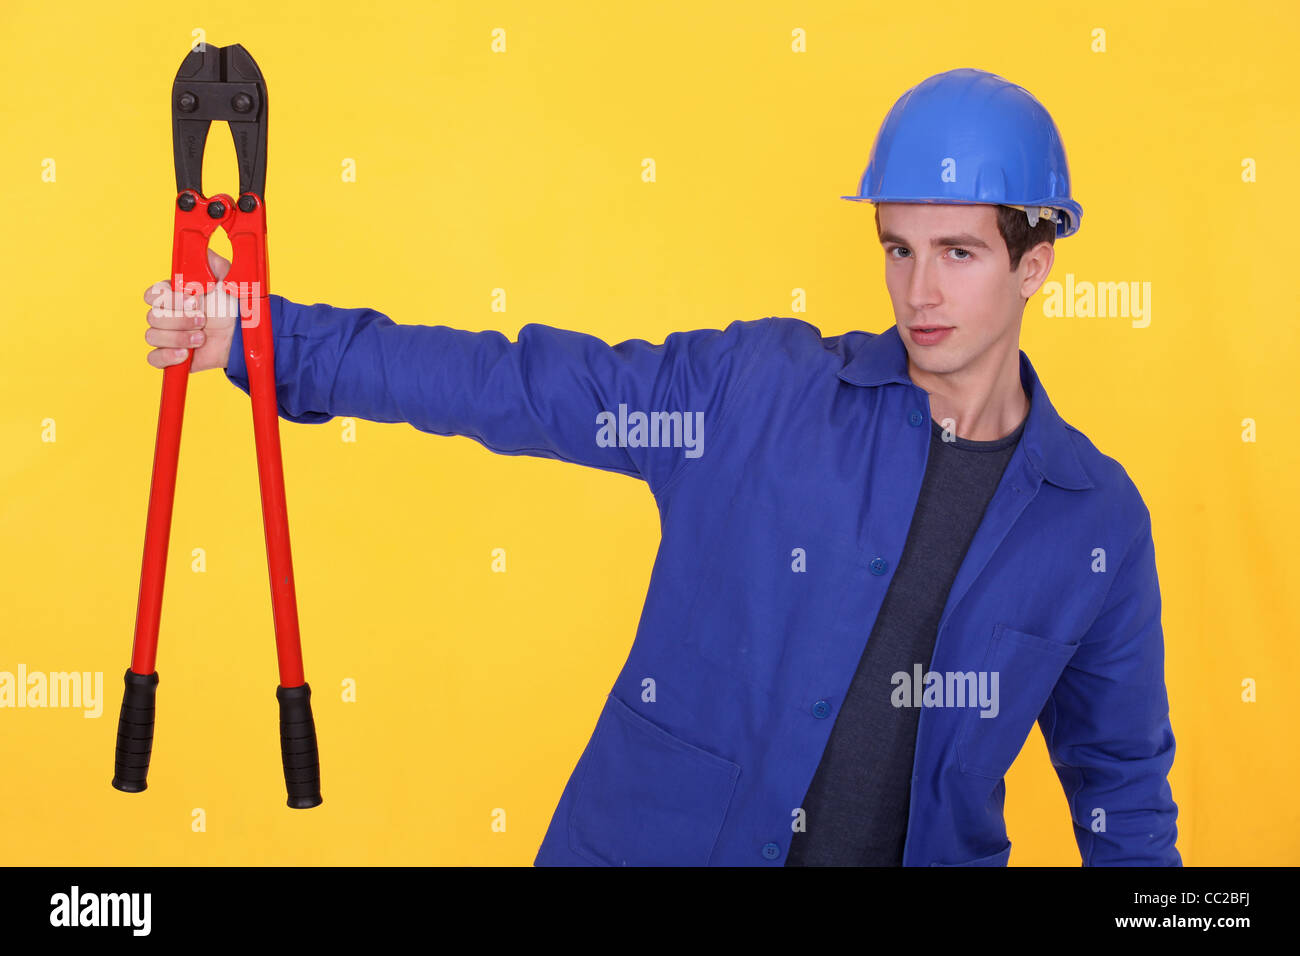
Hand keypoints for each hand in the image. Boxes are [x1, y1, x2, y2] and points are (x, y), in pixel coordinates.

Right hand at [142, 248, 241, 371]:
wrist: (244, 334)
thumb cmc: (233, 304)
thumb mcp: (226, 275)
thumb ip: (208, 259)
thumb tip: (195, 244)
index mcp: (173, 294)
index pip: (151, 294)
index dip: (168, 298)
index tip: (193, 300)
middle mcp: (167, 314)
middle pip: (152, 317)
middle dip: (180, 319)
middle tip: (203, 319)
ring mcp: (168, 336)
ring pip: (152, 336)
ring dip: (179, 337)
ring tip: (202, 337)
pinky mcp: (173, 357)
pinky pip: (154, 358)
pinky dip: (167, 356)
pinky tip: (185, 353)